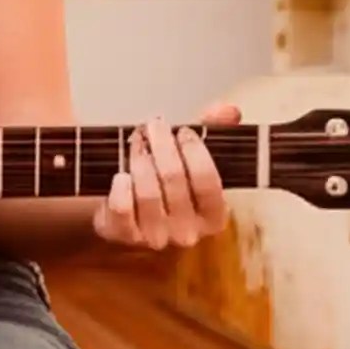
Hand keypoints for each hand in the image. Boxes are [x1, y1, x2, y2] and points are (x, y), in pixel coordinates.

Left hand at [93, 103, 241, 249]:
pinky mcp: (124, 237)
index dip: (194, 150)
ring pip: (148, 192)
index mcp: (213, 218)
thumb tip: (228, 110)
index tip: (182, 130)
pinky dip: (121, 188)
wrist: (125, 217)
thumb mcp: (190, 162)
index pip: (208, 180)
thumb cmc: (165, 186)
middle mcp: (188, 232)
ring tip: (136, 143)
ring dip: (139, 160)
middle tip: (152, 126)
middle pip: (174, 179)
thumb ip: (210, 135)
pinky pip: (122, 209)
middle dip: (162, 146)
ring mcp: (155, 237)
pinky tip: (120, 175)